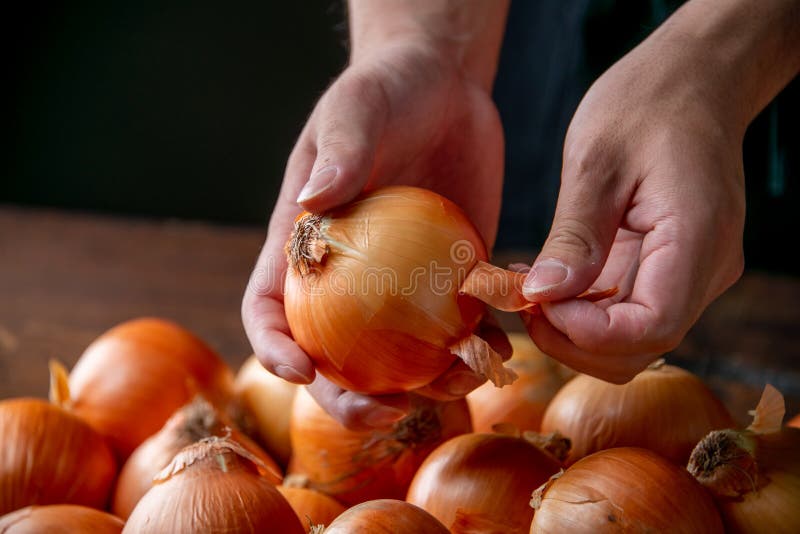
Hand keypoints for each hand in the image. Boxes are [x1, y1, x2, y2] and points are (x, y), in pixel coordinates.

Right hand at [242, 42, 504, 428]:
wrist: (445, 85)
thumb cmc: (385, 90)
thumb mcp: (356, 107)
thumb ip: (339, 149)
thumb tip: (314, 201)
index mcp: (304, 244)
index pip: (269, 307)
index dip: (273, 348)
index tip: (299, 373)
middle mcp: (349, 277)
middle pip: (334, 356)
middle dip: (350, 399)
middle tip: (386, 412)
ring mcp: (401, 284)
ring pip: (401, 358)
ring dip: (428, 385)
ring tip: (463, 376)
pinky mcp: (452, 277)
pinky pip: (460, 326)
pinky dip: (479, 346)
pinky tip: (503, 346)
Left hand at [520, 19, 747, 382]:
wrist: (692, 81)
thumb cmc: (648, 104)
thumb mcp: (597, 161)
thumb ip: (575, 236)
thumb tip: (543, 295)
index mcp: (696, 239)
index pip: (652, 327)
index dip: (588, 333)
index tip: (537, 304)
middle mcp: (704, 269)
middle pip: (640, 347)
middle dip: (573, 340)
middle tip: (522, 301)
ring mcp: (691, 273)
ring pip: (632, 339)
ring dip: (574, 329)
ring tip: (528, 289)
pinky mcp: (670, 269)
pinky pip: (627, 311)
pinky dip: (584, 310)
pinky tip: (547, 281)